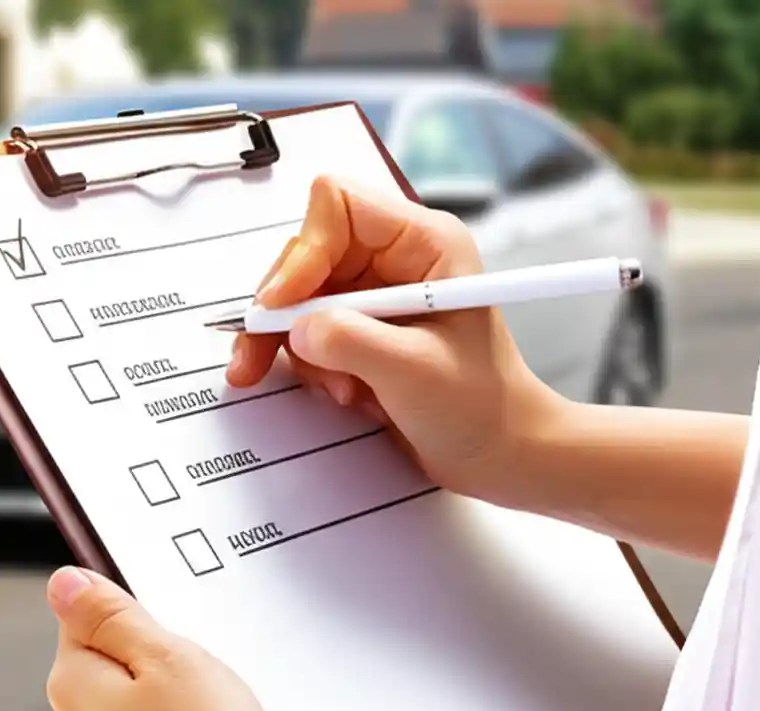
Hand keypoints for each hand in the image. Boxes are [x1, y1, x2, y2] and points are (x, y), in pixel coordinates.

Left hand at [45, 566, 265, 710]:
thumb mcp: (168, 658)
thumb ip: (112, 615)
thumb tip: (66, 582)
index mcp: (72, 680)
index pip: (85, 614)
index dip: (133, 614)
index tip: (164, 627)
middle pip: (110, 657)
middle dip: (153, 656)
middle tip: (194, 671)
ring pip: (132, 696)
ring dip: (167, 694)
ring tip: (205, 707)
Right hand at [226, 175, 562, 510]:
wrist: (500, 454)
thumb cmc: (481, 408)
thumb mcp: (413, 372)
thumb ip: (349, 340)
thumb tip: (295, 326)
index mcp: (423, 242)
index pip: (337, 206)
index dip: (302, 250)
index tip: (281, 304)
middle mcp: (395, 257)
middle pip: (306, 252)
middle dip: (286, 308)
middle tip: (260, 354)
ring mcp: (375, 293)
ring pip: (299, 295)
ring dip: (301, 345)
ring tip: (339, 387)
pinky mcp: (361, 327)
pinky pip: (308, 329)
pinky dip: (310, 363)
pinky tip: (344, 391)